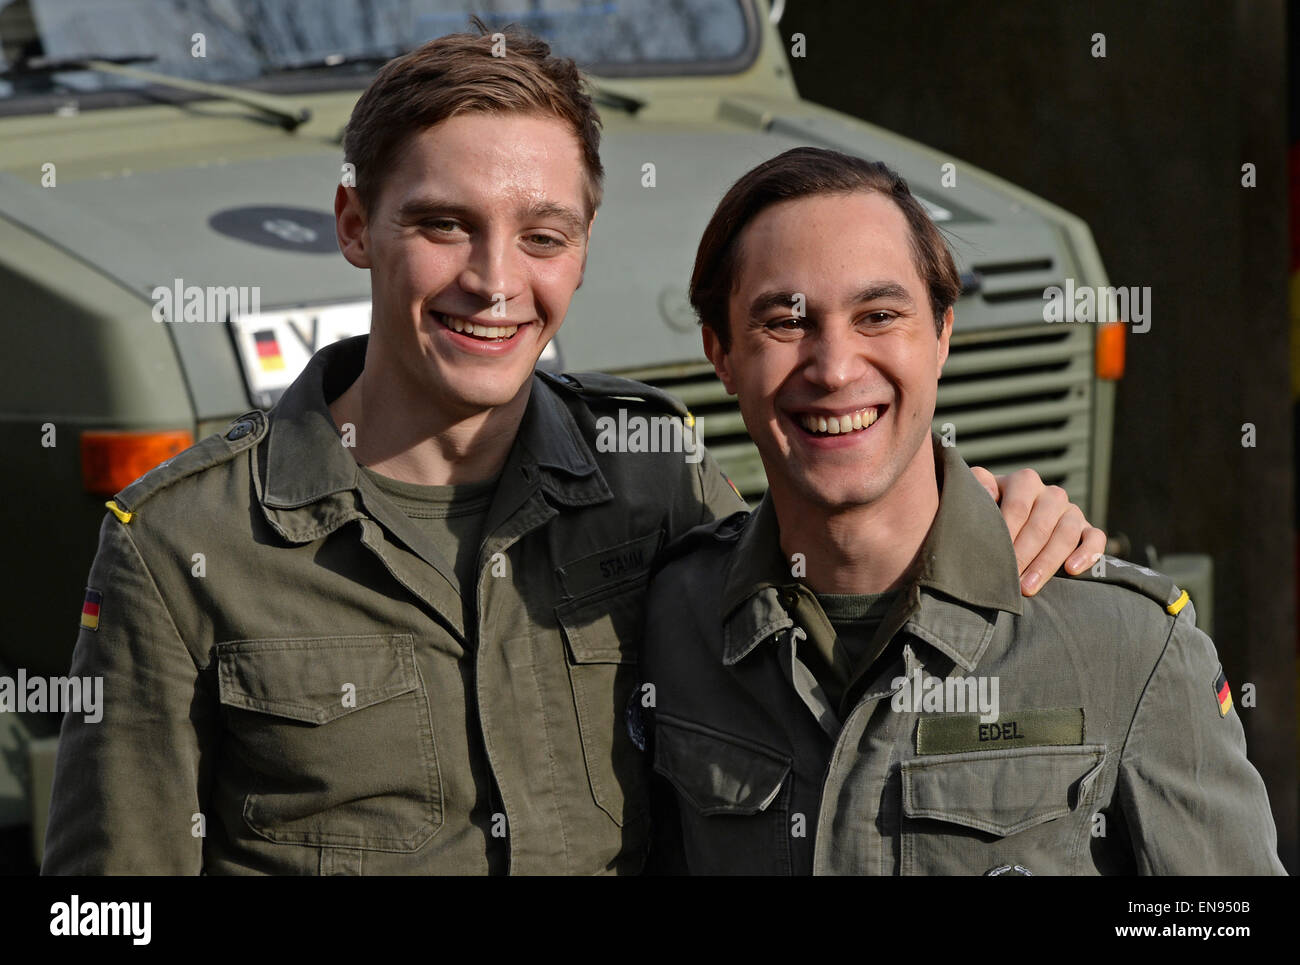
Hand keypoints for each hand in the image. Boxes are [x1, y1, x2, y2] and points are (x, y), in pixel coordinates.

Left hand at [969, 466, 1105, 596]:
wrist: (1013, 523)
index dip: (1006, 533)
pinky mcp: (1088, 529)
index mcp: (1024, 482)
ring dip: (1047, 563)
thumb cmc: (990, 511)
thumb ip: (977, 485)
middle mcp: (1051, 494)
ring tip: (1028, 587)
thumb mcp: (979, 496)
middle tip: (1008, 581)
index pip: (1017, 507)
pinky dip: (1088, 553)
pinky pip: (1095, 538)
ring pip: (1067, 534)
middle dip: (1023, 555)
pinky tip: (1072, 570)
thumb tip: (988, 492)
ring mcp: (1071, 511)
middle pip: (1041, 525)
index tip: (992, 557)